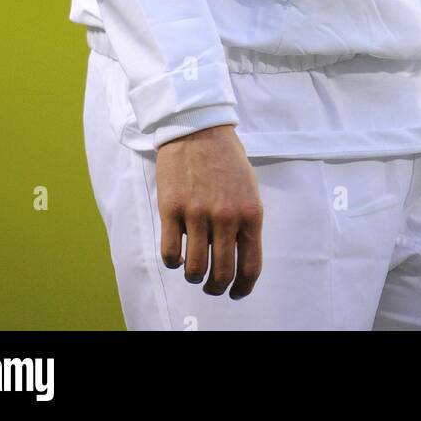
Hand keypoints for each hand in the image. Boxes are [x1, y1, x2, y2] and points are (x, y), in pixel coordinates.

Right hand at [156, 123, 262, 298]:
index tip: (236, 292)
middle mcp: (226, 217)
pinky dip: (173, 262)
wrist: (198, 128)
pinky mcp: (172, 209)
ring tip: (192, 271)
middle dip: (216, 287)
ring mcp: (198, 214)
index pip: (250, 266)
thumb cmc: (226, 159)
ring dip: (193, 277)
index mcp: (250, 213)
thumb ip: (246, 222)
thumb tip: (238, 257)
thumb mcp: (249, 189)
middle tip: (211, 286)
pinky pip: (170, 253)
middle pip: (222, 273)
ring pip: (194, 269)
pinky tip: (176, 255)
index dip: (243, 287)